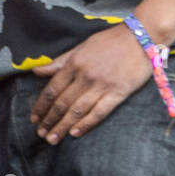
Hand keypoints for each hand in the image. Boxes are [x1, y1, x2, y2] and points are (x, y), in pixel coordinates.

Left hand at [29, 24, 153, 143]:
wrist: (140, 37)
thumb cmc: (110, 41)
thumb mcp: (81, 47)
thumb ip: (59, 62)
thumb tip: (36, 71)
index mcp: (75, 63)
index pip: (53, 89)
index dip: (41, 106)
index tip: (34, 118)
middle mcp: (85, 76)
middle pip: (62, 103)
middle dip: (49, 120)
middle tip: (41, 134)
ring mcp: (102, 86)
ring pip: (77, 110)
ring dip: (62, 126)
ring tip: (53, 139)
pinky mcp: (118, 93)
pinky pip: (99, 112)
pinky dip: (85, 124)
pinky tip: (75, 133)